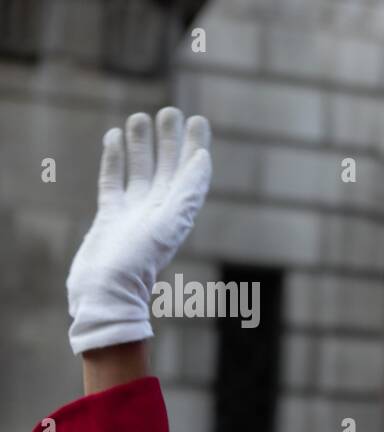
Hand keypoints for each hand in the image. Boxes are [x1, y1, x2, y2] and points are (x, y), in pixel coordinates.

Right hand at [66, 107, 210, 354]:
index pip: (191, 173)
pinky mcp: (110, 217)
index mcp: (178, 214)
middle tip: (170, 112)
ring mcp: (134, 214)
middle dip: (169, 141)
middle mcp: (159, 212)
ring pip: (140, 171)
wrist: (107, 292)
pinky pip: (114, 181)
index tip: (198, 121)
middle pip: (168, 168)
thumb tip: (202, 158)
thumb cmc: (138, 262)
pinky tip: (113, 139)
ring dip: (141, 146)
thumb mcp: (168, 224)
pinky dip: (114, 160)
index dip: (195, 147)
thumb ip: (187, 192)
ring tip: (139, 117)